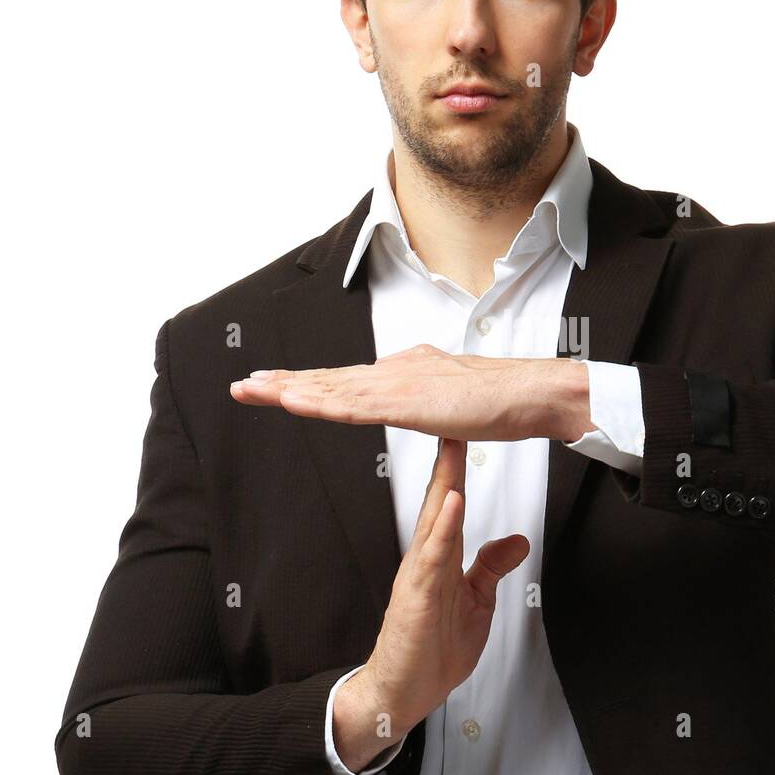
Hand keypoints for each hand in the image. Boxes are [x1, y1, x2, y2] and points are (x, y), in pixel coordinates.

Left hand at [229, 343, 593, 442]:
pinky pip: (353, 405)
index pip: (347, 380)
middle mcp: (396, 370)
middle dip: (283, 382)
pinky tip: (292, 401)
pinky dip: (318, 403)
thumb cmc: (503, 400)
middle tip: (244, 385)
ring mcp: (399, 383)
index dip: (309, 383)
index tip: (276, 386)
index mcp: (406, 370)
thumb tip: (415, 403)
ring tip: (252, 390)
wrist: (530, 393)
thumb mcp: (452, 401)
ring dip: (288, 389)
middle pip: (329, 378)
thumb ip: (427, 400)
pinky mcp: (407, 401)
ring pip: (332, 388)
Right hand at [334, 437, 528, 765]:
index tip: (464, 433)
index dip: (457, 470)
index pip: (450, 505)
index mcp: (439, 559)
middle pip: (438, 503)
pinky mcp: (415, 598)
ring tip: (453, 451)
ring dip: (445, 485)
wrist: (402, 692)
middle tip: (453, 421)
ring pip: (433, 523)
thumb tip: (516, 540)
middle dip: (447, 462)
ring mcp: (418, 577)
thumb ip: (490, 569)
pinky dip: (442, 529)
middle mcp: (426, 561)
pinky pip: (431, 558)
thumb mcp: (475, 604)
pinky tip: (453, 506)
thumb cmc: (431, 651)